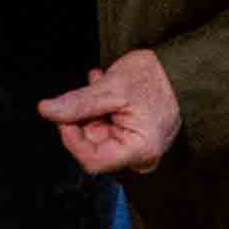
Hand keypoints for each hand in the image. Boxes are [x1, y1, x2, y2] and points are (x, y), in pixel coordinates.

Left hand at [36, 49, 180, 176]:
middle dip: (84, 117)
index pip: (92, 160)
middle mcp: (138, 158)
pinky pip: (108, 128)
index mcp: (139, 152)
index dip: (72, 138)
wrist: (182, 69)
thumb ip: (78, 103)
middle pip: (93, 146)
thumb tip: (46, 110)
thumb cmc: (156, 78)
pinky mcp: (134, 139)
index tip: (64, 114)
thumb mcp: (112, 88)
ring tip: (100, 82)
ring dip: (92, 108)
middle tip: (89, 88)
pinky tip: (104, 86)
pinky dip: (100, 108)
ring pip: (97, 134)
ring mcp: (136, 149)